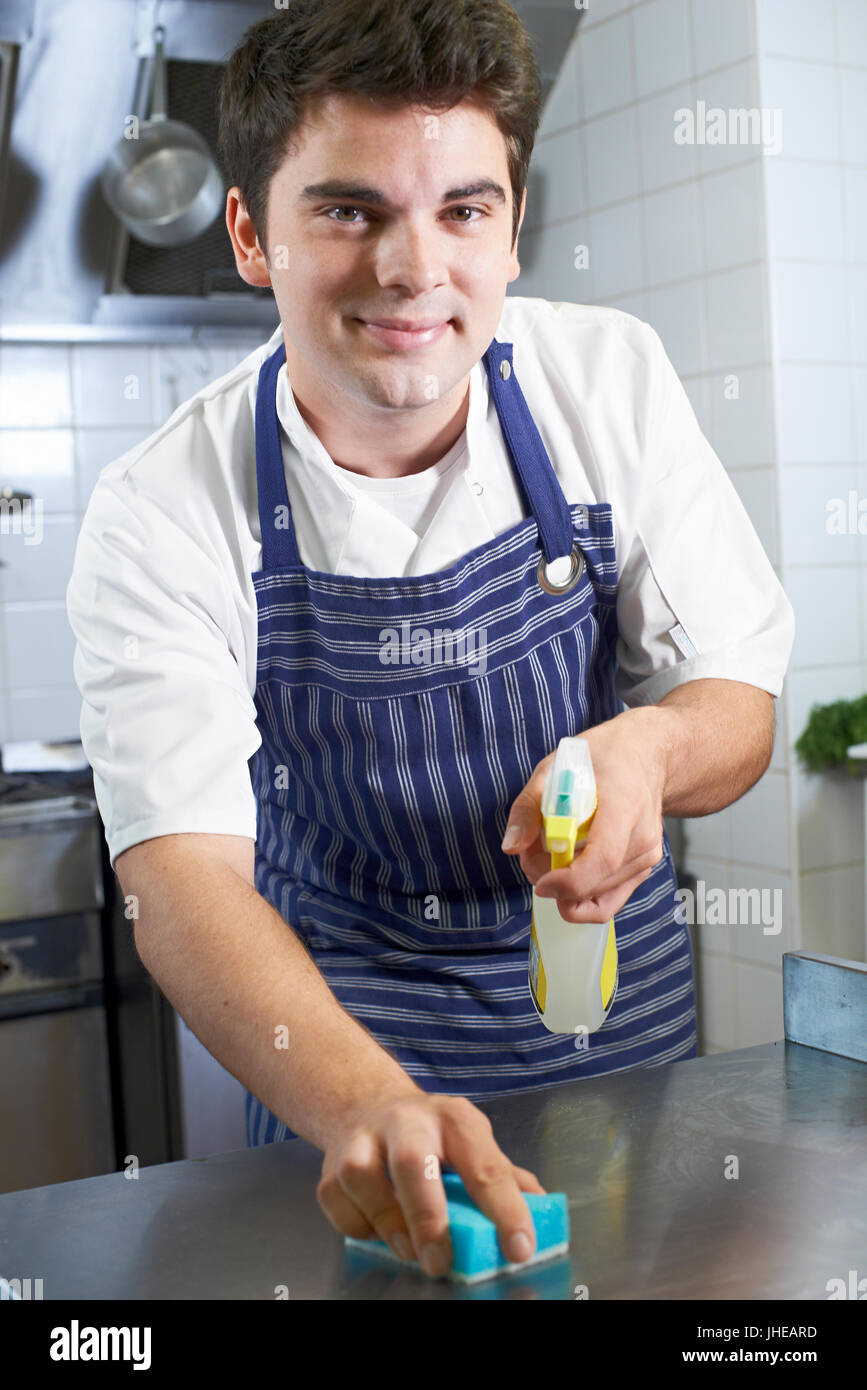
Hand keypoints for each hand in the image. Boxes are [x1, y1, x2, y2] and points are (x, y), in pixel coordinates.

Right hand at [317, 1089, 545, 1275]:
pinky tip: (378, 1229)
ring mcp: (364, 1140)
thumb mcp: (473, 1142)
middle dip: (428, 1216)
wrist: (367, 1105)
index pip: (486, 1164)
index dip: (506, 1209)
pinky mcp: (331, 1164)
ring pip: (364, 1177)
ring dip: (388, 1222)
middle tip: (442, 1262)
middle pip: (413, 1161)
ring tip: (410, 1251)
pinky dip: (357, 1224)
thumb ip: (504, 1176)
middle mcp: (407, 1122)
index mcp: (454, 1119)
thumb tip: (542, 1210)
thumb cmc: (432, 1135)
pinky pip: (338, 1200)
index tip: (519, 1248)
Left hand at [501, 709, 672, 923]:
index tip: (541, 882)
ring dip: (565, 887)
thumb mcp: (554, 768)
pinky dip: (581, 895)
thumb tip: (511, 847)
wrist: (644, 757)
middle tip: (530, 856)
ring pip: (598, 896)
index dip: (569, 880)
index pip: (603, 858)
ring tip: (548, 854)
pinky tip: (565, 872)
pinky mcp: (644, 868)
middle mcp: (643, 835)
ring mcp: (648, 855)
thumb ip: (528, 807)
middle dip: (553, 881)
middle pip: (596, 882)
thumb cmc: (600, 758)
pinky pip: (609, 900)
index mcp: (625, 803)